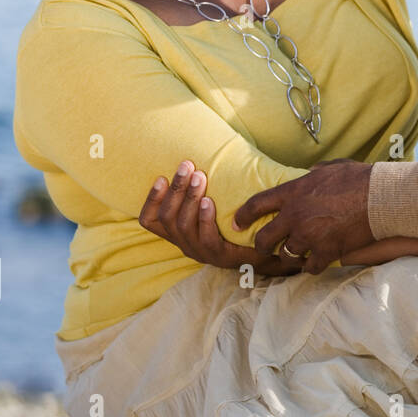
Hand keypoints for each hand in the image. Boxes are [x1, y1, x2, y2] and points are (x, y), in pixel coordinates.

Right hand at [138, 160, 303, 276]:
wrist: (267, 249)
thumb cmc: (239, 222)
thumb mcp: (216, 207)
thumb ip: (203, 190)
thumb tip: (199, 159)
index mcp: (179, 233)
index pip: (150, 220)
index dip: (151, 199)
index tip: (161, 177)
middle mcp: (185, 243)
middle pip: (167, 217)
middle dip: (176, 189)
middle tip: (186, 166)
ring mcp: (201, 252)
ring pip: (183, 225)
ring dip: (190, 198)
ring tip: (199, 178)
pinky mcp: (219, 256)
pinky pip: (205, 238)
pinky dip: (204, 218)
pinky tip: (209, 202)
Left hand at [235, 158, 375, 275]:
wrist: (380, 197)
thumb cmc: (359, 178)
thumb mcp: (332, 167)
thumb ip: (315, 173)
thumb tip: (311, 173)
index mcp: (294, 192)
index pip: (257, 204)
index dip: (244, 215)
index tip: (238, 222)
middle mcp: (296, 216)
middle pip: (265, 238)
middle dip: (262, 245)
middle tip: (266, 248)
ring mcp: (309, 236)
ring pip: (286, 256)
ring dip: (289, 256)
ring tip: (295, 256)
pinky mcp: (326, 251)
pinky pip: (310, 267)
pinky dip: (312, 266)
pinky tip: (316, 263)